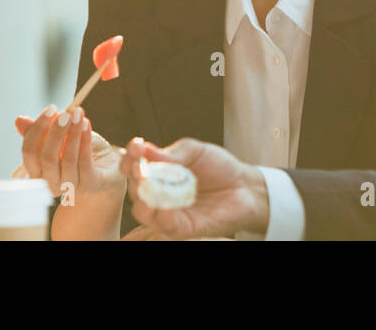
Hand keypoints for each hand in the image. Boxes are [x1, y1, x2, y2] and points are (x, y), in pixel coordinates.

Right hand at [16, 106, 125, 199]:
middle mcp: (50, 183)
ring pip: (67, 159)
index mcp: (38, 172)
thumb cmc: (80, 150)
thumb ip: (41, 131)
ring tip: (79, 114)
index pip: (29, 152)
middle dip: (55, 132)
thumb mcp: (60, 137)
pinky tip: (87, 124)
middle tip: (65, 113)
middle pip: (46, 157)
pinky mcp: (89, 186)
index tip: (51, 109)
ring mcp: (69, 187)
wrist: (107, 165)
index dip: (37, 129)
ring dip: (73, 133)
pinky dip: (85, 140)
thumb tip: (19, 120)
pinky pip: (85, 161)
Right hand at [121, 137, 269, 239]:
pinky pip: (166, 226)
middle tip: (140, 166)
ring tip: (147, 185)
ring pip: (143, 212)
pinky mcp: (183, 228)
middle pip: (134, 190)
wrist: (245, 187)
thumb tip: (147, 151)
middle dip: (134, 177)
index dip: (130, 158)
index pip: (134, 167)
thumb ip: (173, 153)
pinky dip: (163, 216)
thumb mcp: (196, 151)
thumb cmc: (219, 168)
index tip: (136, 147)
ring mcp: (169, 212)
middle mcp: (160, 193)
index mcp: (159, 172)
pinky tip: (166, 206)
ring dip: (142, 198)